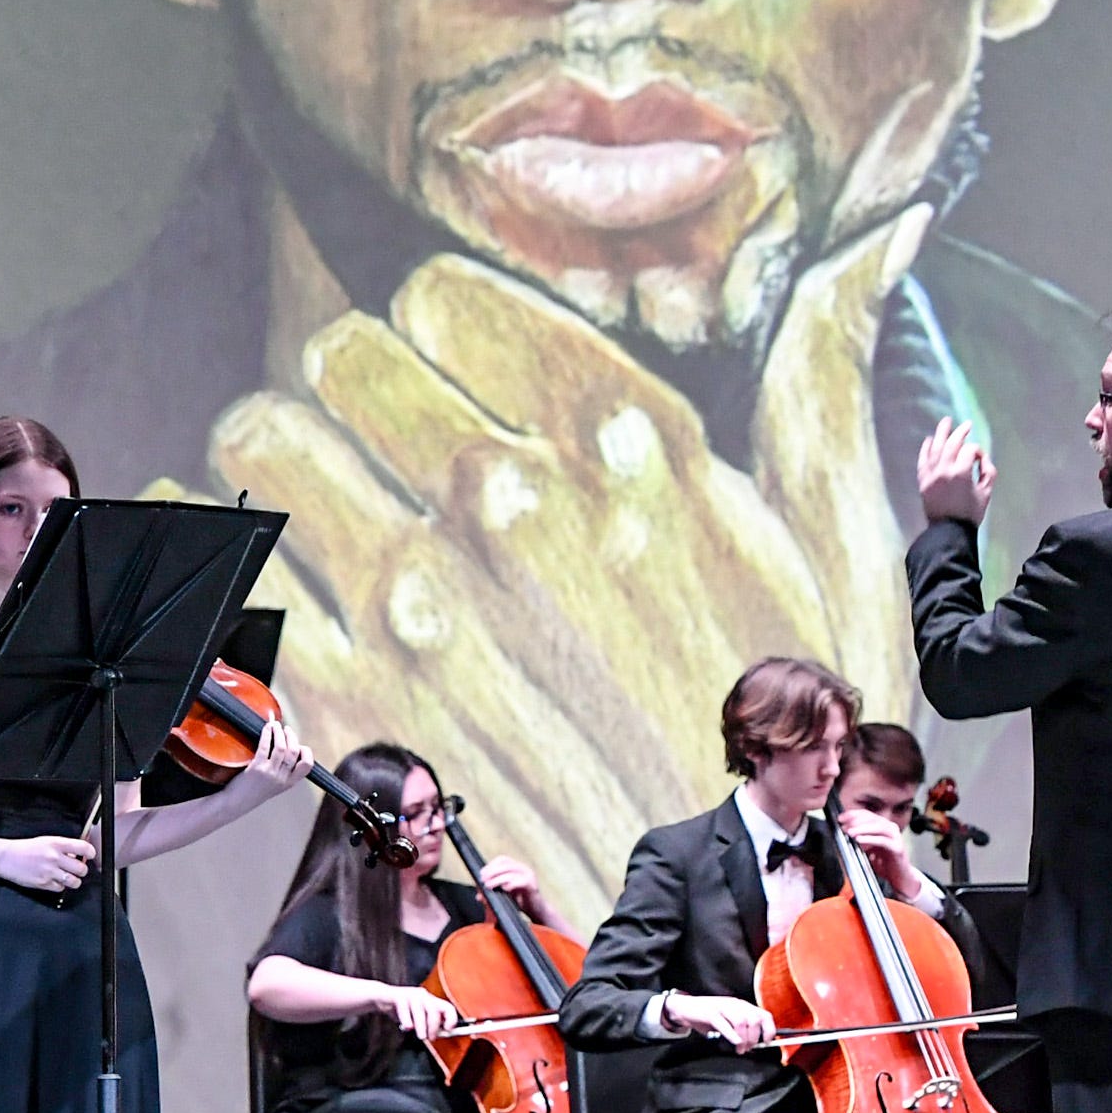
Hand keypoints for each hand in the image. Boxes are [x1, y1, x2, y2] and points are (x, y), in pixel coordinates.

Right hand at [0, 834, 94, 896]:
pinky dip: (60, 886)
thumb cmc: (26, 849)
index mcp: (56, 844)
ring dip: (74, 880)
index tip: (91, 855)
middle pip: (82, 868)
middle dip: (82, 870)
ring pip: (74, 881)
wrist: (6, 858)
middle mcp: (54, 857)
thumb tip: (77, 854)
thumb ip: (63, 847)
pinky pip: (60, 888)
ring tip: (68, 877)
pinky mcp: (43, 883)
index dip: (91, 853)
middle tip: (77, 869)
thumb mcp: (46, 841)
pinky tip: (54, 880)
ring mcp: (49, 872)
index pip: (83, 848)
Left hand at [197, 240, 925, 922]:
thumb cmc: (780, 702)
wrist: (714, 879)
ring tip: (339, 493)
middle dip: (364, 384)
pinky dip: (231, 564)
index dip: (444, 329)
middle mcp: (501, 503)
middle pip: (340, 352)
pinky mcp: (352, 694)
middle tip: (394, 432)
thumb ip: (822, 364)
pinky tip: (278, 571)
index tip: (464, 372)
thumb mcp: (830, 528)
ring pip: (266, 441)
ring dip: (295, 457)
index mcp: (615, 440)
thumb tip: (880, 234)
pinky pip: (232, 577)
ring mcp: (414, 600)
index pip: (438, 295)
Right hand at [383, 984, 462, 1039]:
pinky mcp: (398, 996)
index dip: (451, 1019)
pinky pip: (405, 1008)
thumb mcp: (417, 1018)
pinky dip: (407, 1020)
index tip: (448, 1030)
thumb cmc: (401, 1010)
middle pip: (434, 1010)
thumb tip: (443, 1033)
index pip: (447, 1007)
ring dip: (422, 1026)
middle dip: (434, 1026)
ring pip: (420, 1011)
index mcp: (430, 1001)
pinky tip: (408, 1027)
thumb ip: (429, 1024)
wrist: (381, 997)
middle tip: (431, 1038)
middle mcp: (423, 996)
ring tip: (421, 1036)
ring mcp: (411, 994)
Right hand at [660, 991, 776, 1050]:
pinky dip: (732, 1034)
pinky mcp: (710, 1012)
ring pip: (742, 1020)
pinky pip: (724, 1023)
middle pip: (754, 1019)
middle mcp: (736, 1004)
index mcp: (743, 1006)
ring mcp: (723, 1007)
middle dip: (754, 1038)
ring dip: (744, 1038)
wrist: (686, 1008)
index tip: (766, 1042)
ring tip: (739, 1049)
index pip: (764, 1015)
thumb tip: (755, 1045)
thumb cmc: (708, 1018)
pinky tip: (734, 1042)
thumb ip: (742, 1031)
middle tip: (747, 1049)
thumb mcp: (729, 1023)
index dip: (769, 1030)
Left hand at [837, 807, 925, 900]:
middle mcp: (890, 828)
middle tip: (844, 826)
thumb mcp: (868, 848)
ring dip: (862, 828)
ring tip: (850, 832)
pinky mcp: (898, 848)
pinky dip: (870, 839)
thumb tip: (844, 831)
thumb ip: (859, 838)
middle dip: (855, 820)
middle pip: (872, 818)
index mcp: (883, 825)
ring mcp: (895, 837)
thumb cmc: (884, 862)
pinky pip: (883, 841)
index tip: (840, 818)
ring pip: (878, 827)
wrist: (900, 877)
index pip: (866, 814)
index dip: (852, 814)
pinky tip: (860, 840)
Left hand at [915, 417, 996, 525]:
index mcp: (961, 473)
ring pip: (935, 448)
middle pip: (952, 444)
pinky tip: (930, 439)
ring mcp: (931, 474)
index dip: (977, 452)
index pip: (969, 451)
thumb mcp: (986, 493)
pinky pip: (923, 459)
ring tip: (946, 422)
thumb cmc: (970, 513)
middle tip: (966, 424)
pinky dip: (926, 448)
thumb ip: (987, 472)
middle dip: (960, 432)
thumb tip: (981, 458)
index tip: (980, 460)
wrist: (948, 530)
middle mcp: (944, 469)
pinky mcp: (923, 480)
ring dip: (941, 433)